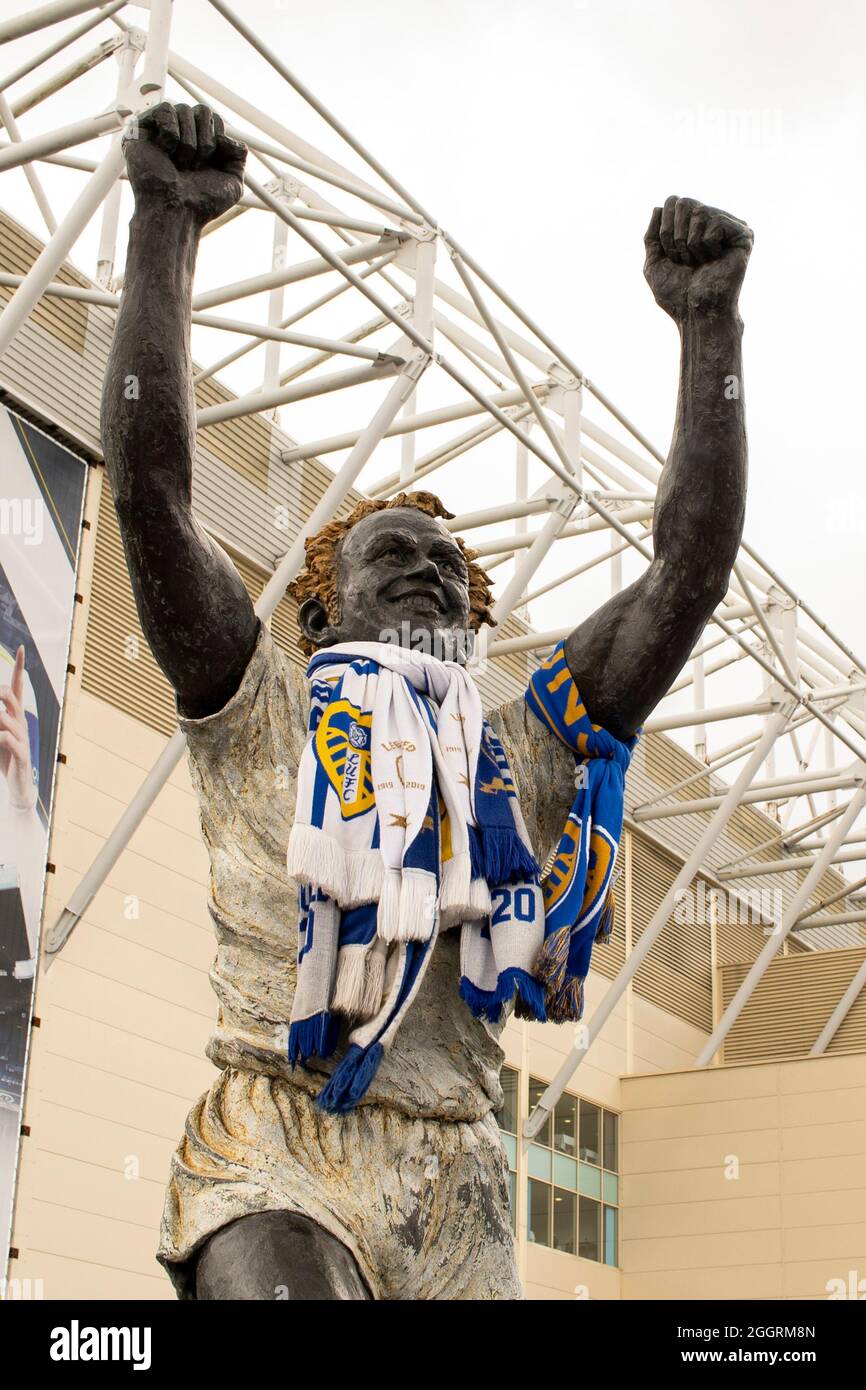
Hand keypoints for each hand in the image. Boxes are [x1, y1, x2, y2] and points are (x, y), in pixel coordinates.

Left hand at [0, 646, 36, 810]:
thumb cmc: (6, 757)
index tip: (22, 648)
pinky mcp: (20, 754)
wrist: (19, 786)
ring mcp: (22, 738)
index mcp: (15, 716)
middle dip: (1, 693)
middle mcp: (21, 723)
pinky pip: (8, 740)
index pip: (18, 687)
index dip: (20, 668)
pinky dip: (0, 738)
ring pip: (7, 718)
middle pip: (12, 698)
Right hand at [123, 101, 246, 226]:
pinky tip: (164, 155)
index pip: (215, 118)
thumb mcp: (232, 181)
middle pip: (202, 110)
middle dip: (205, 143)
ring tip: (178, 165)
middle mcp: (180, 132)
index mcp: (198, 141)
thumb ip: (239, 155)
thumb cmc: (201, 202)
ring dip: (188, 145)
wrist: (177, 212)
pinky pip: (165, 110)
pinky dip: (171, 136)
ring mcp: (159, 129)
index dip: (217, 140)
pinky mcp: (141, 128)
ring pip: (184, 110)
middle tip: (193, 168)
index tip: (208, 166)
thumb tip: (227, 137)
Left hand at [644, 195, 752, 322]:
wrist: (695, 313)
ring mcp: (730, 227)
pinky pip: (716, 222)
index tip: (672, 257)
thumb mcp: (654, 263)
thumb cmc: (677, 294)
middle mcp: (713, 222)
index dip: (665, 230)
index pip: (673, 203)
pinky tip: (715, 260)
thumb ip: (652, 235)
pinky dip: (707, 245)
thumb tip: (659, 206)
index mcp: (694, 227)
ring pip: (700, 211)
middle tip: (685, 261)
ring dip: (691, 244)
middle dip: (675, 235)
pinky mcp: (743, 234)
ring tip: (700, 263)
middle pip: (685, 202)